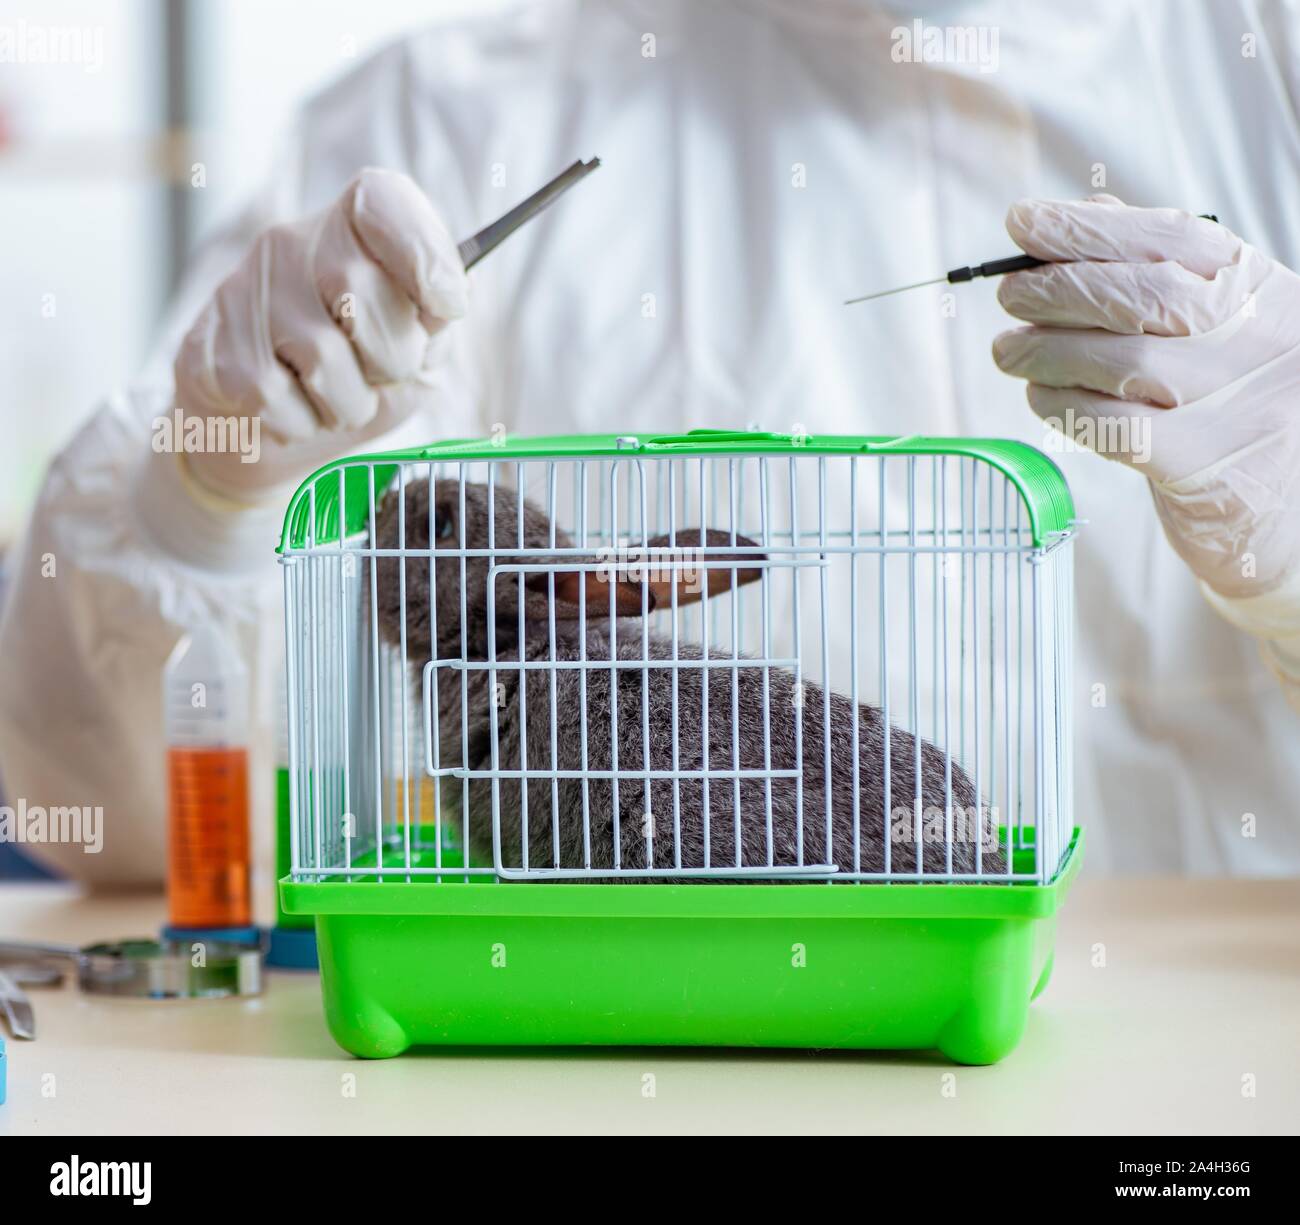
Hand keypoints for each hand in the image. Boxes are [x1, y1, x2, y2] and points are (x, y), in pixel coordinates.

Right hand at [173, 167, 466, 501]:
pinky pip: (274, 398)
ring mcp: (244, 289)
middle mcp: (292, 241)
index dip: (425, 254)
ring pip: (322, 359)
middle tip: (379, 374)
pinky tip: (291, 409)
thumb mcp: (417, 349)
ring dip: (347, 403)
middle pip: (361, 293)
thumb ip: (435, 322)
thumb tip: (447, 295)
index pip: (383, 200)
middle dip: (391, 360)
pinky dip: (300, 424)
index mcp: (352, 227)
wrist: (274, 428)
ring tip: (334, 397)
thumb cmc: (359, 377)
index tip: (448, 305)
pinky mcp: (209, 343)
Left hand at [992, 194, 1299, 598]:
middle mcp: (1257, 338)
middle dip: (1058, 288)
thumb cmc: (1240, 398)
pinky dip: (1061, 404)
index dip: (1088, 228)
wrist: (1290, 501)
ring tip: (1009, 351)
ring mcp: (1231, 404)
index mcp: (1259, 289)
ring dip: (1046, 351)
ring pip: (1120, 361)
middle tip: (1009, 297)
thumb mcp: (1225, 321)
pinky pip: (1112, 425)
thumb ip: (1162, 267)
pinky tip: (1040, 396)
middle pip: (1143, 295)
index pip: (1171, 237)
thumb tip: (1086, 212)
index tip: (1023, 222)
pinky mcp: (1199, 466)